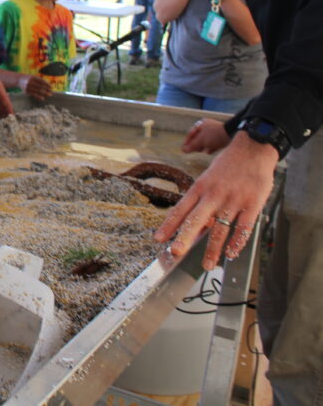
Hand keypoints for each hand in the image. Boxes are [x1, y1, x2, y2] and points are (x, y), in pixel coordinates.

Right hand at [18, 74, 52, 99]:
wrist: (19, 80)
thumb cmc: (29, 78)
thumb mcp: (34, 77)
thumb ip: (40, 80)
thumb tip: (49, 85)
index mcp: (33, 77)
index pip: (42, 82)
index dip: (47, 85)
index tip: (51, 87)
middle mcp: (30, 82)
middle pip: (40, 86)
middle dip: (47, 89)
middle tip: (51, 92)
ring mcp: (28, 87)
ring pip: (38, 91)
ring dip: (44, 93)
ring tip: (49, 95)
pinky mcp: (26, 91)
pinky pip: (34, 95)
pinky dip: (39, 97)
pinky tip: (43, 98)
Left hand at [154, 132, 276, 270]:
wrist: (253, 148)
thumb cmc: (228, 165)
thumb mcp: (209, 178)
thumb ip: (202, 201)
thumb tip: (195, 226)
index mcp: (200, 187)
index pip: (181, 209)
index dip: (169, 225)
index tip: (159, 239)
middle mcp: (214, 195)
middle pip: (196, 219)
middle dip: (185, 237)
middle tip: (176, 252)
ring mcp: (233, 200)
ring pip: (220, 228)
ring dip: (213, 249)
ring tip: (207, 265)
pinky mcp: (252, 204)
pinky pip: (244, 227)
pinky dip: (237, 242)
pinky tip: (231, 254)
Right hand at [183, 118, 229, 153]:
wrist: (232, 134)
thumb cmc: (215, 135)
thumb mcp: (201, 141)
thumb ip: (192, 146)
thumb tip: (183, 150)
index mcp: (201, 124)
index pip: (191, 134)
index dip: (187, 142)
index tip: (184, 149)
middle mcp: (208, 127)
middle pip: (198, 138)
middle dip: (196, 145)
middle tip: (194, 150)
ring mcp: (215, 132)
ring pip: (206, 141)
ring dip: (203, 146)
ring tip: (201, 151)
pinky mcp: (221, 137)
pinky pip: (213, 143)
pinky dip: (210, 147)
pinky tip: (209, 151)